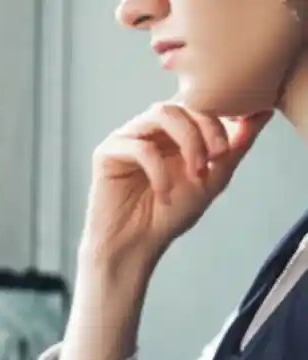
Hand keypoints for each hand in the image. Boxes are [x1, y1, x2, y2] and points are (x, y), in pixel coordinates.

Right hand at [82, 102, 272, 270]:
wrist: (136, 245)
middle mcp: (148, 130)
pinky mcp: (107, 152)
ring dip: (187, 141)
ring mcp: (127, 138)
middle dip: (206, 129)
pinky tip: (164, 194)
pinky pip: (138, 147)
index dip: (219, 118)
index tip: (229, 150)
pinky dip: (158, 170)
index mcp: (171, 132)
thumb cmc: (169, 214)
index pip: (197, 104)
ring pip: (160, 114)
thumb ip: (235, 146)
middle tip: (217, 159)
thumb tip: (262, 112)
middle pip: (181, 104)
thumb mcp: (213, 177)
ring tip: (195, 172)